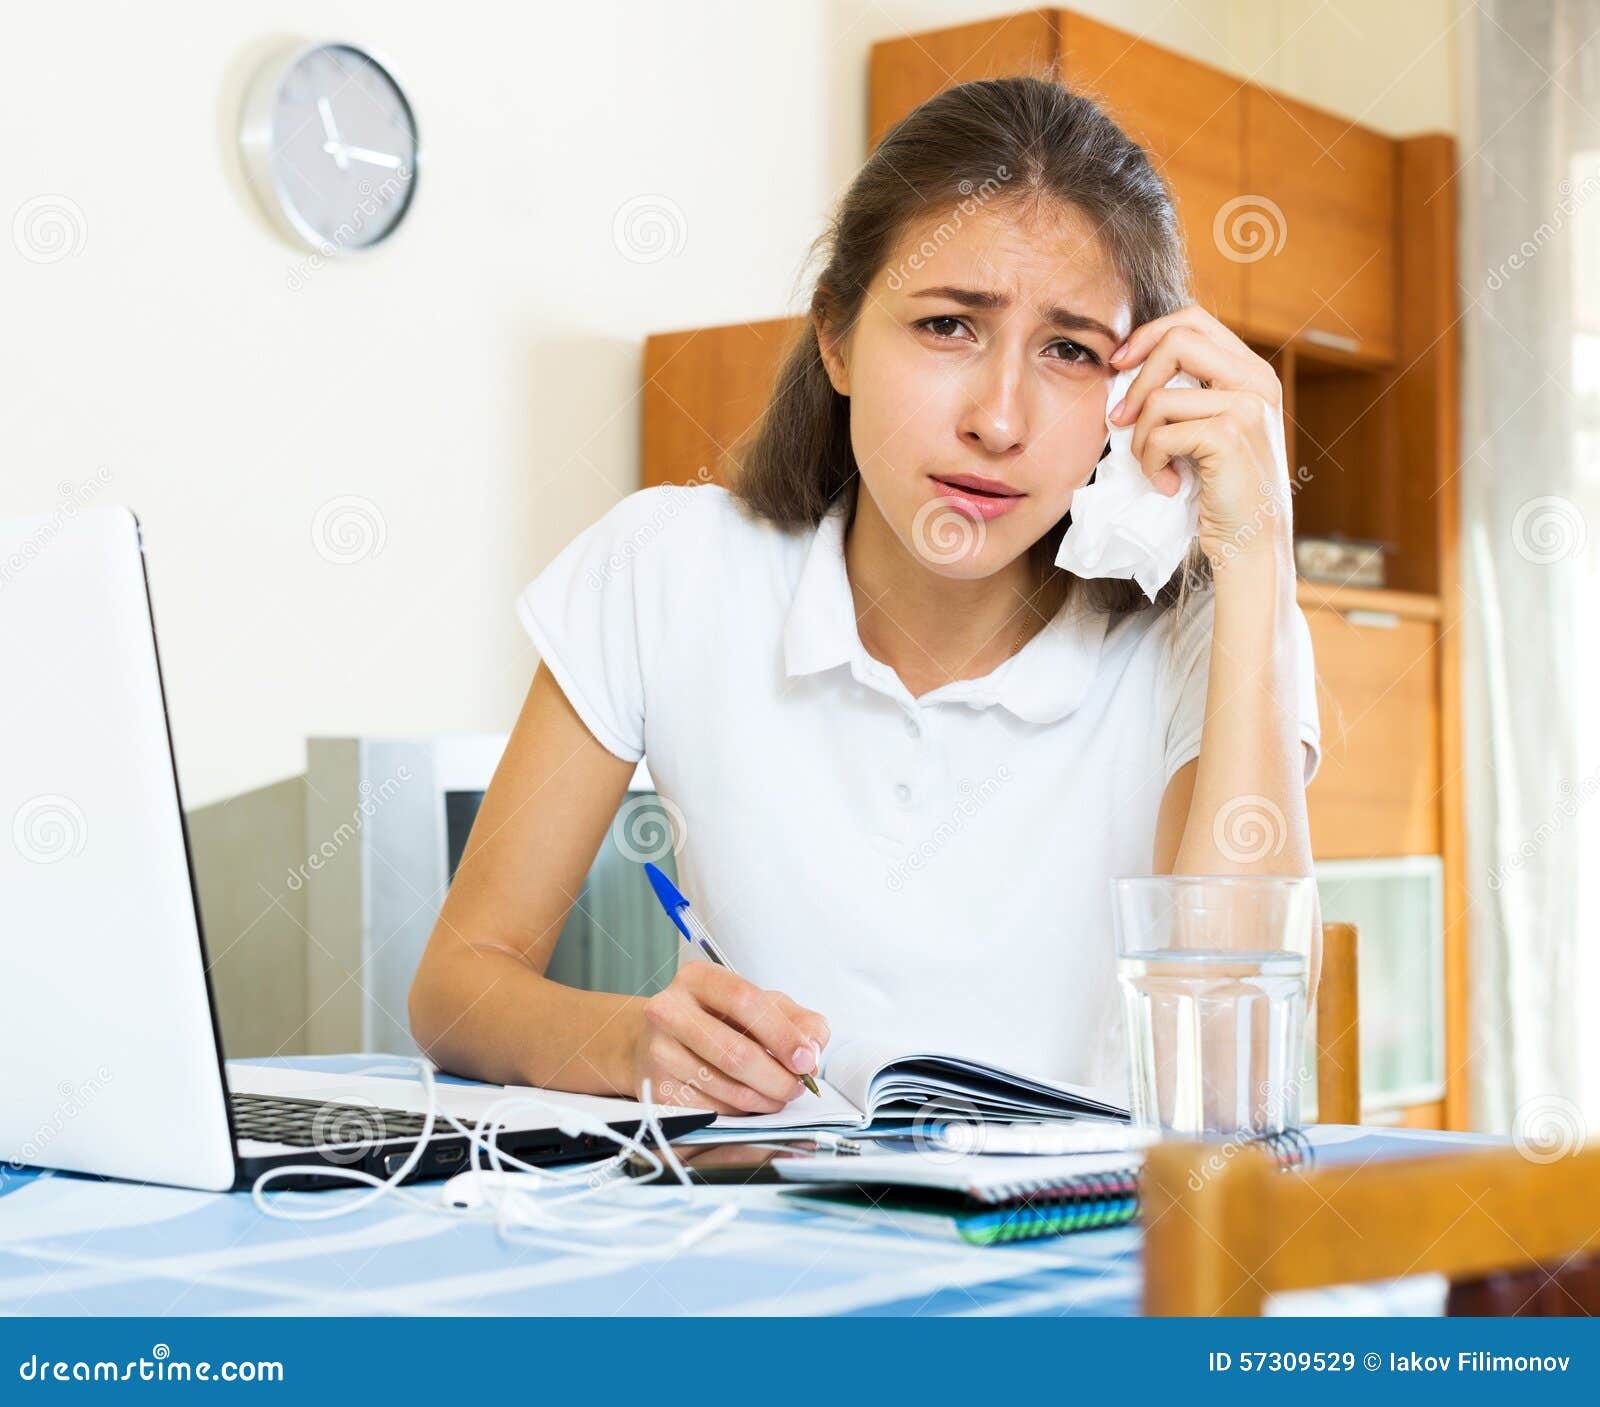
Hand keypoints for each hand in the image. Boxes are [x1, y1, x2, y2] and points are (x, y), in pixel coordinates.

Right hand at [630, 962, 829, 1114]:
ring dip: (764, 1098)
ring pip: (725, 1087)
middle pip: (734, 1052)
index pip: (745, 1001)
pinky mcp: (657, 1088)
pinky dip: (741, 1110)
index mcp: (697, 978)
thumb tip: (813, 1048)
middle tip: (798, 1086)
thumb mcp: (759, 1005)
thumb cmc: (717, 1019)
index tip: (806, 1059)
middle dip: (777, 1077)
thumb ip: (796, 1019)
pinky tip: (751, 1099)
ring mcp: (659, 1051)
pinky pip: (712, 1108)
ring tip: (780, 1094)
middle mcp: (669, 1010)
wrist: (661, 1041)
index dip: (782, 1034)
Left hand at [1107, 306, 1292, 570]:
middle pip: (1177, 341)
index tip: (1118, 365)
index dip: (1148, 335)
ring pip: (1160, 398)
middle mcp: (1257, 380)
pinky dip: (1151, 463)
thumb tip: (1125, 367)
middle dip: (1136, 381)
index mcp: (1252, 371)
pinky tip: (1168, 484)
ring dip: (1140, 439)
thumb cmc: (1220, 489)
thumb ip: (1186, 393)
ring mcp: (1247, 406)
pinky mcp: (1230, 436)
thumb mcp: (1206, 429)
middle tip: (1119, 419)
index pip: (1193, 320)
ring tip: (1154, 467)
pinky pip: (1162, 435)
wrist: (1251, 541)